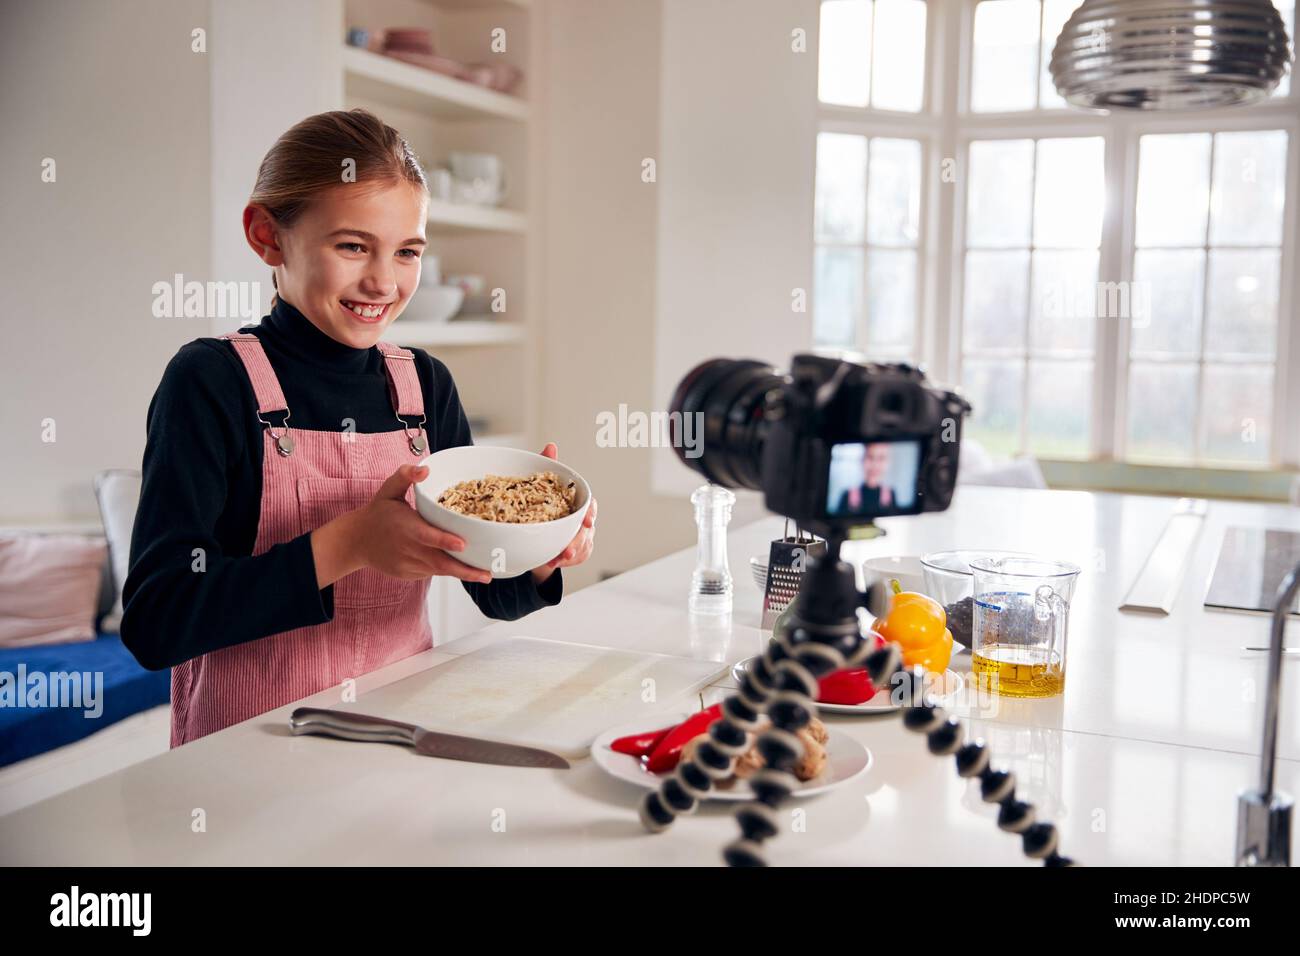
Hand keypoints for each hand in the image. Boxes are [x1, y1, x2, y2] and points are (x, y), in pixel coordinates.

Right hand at [315, 463, 491, 587]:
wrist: (356, 541)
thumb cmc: (378, 513)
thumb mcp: (388, 489)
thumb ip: (405, 475)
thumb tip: (425, 469)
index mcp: (406, 527)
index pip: (426, 535)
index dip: (444, 540)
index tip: (462, 544)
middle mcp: (408, 548)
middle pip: (439, 562)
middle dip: (464, 569)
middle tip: (487, 573)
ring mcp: (409, 564)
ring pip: (439, 570)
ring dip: (461, 573)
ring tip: (484, 573)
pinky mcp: (409, 574)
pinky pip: (432, 572)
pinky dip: (446, 570)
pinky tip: (462, 567)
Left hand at [531, 442, 595, 583]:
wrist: (533, 529)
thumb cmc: (540, 502)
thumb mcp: (539, 484)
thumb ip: (547, 466)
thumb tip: (551, 446)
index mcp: (577, 502)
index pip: (590, 506)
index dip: (589, 514)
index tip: (587, 522)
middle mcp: (583, 519)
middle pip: (587, 532)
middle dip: (577, 543)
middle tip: (565, 554)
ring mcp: (582, 536)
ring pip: (584, 547)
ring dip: (570, 555)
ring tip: (553, 561)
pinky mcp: (577, 552)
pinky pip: (578, 558)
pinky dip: (566, 563)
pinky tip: (553, 562)